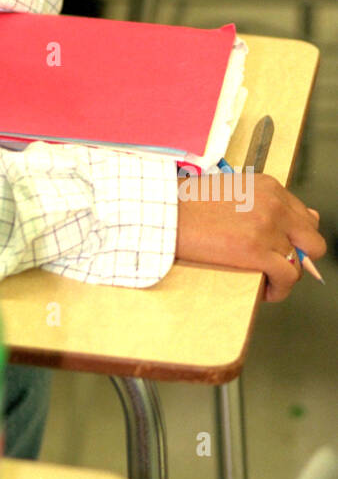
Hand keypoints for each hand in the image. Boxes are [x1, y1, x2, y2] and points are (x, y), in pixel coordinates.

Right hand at [176, 172, 325, 301]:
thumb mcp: (234, 191)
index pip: (305, 218)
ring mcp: (267, 228)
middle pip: (313, 241)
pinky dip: (279, 289)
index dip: (297, 238)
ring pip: (300, 264)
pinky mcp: (256, 251)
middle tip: (279, 264)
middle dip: (300, 256)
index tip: (284, 248)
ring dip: (286, 276)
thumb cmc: (190, 203)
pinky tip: (266, 290)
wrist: (165, 212)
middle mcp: (274, 205)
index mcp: (269, 188)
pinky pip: (286, 277)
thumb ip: (264, 202)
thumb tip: (299, 219)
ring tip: (267, 280)